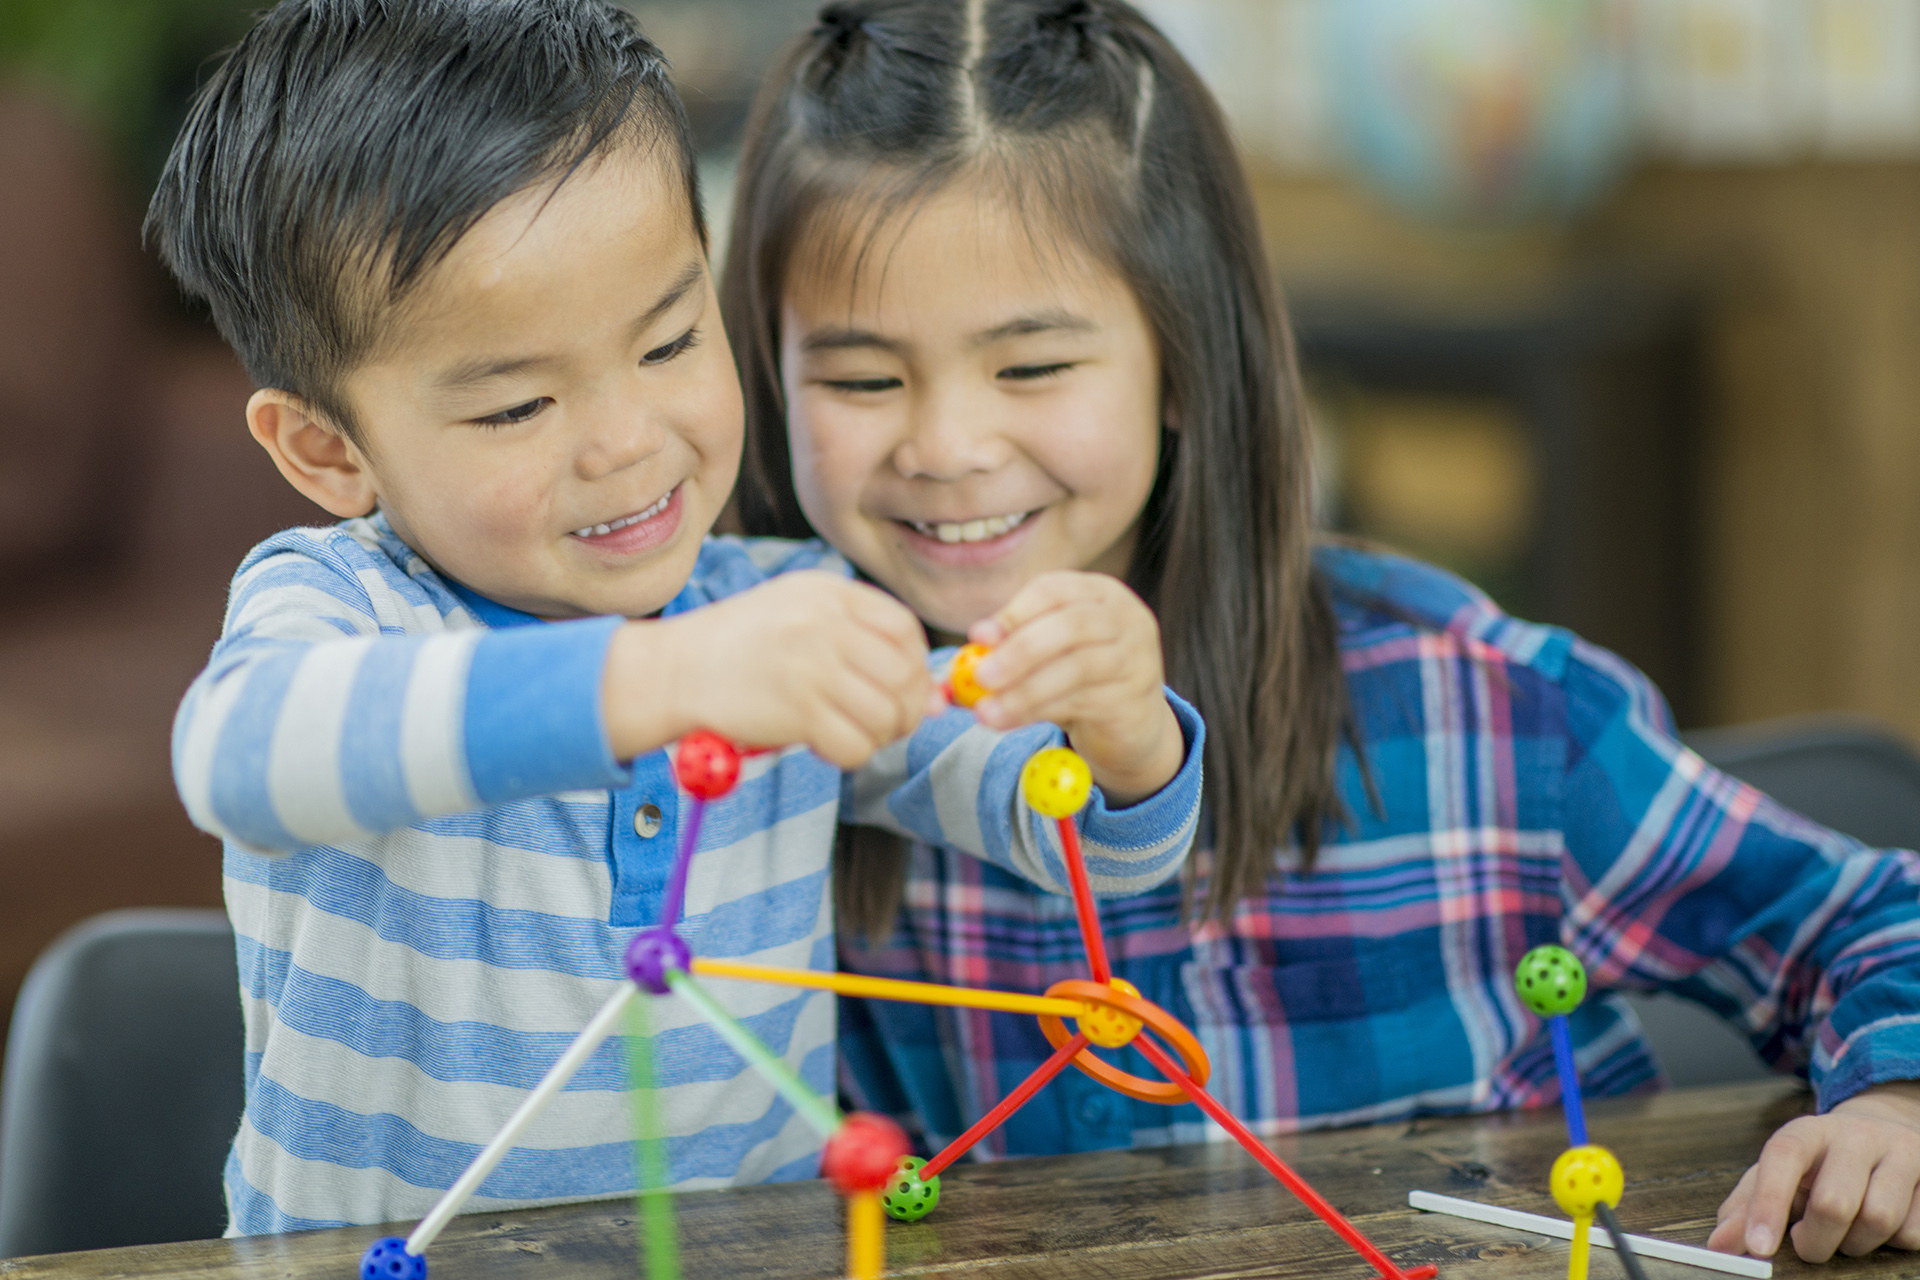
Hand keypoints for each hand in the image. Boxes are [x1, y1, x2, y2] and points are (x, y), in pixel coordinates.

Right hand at [601, 572, 942, 769]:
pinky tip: (827, 746)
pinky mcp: (798, 710)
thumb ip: (863, 644)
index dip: (915, 665)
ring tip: (851, 733)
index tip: (902, 688)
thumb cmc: (740, 648)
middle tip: (885, 724)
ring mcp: (812, 664)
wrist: (673, 670)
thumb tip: (936, 700)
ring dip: (879, 735)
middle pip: (905, 674)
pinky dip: (852, 755)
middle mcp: (826, 622)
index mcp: (829, 592)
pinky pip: (857, 745)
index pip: (905, 628)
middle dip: (906, 709)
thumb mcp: (800, 617)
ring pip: (888, 714)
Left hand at [965, 571, 1181, 806]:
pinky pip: (1082, 702)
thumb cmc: (1080, 678)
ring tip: (987, 710)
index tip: (978, 636)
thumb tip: (971, 650)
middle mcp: (1125, 618)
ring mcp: (1136, 658)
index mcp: (1098, 593)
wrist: (1130, 723)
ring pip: (1078, 667)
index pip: (1054, 589)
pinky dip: (1039, 712)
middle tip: (982, 676)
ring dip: (1025, 690)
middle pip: (1072, 625)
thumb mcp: (1047, 654)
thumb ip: (1012, 647)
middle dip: (1021, 650)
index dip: (1014, 612)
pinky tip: (1010, 721)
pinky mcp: (1134, 698)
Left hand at [1709, 1080, 1919, 1260]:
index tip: (1758, 1248)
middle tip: (1806, 1246)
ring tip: (1846, 1233)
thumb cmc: (1819, 1165)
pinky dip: (1894, 1244)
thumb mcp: (1777, 1175)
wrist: (1883, 1134)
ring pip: (1878, 1220)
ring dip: (1856, 1244)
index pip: (1783, 1157)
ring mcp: (1899, 1153)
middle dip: (1815, 1241)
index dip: (1768, 1204)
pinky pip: (1913, 1232)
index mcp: (1807, 1130)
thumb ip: (1744, 1208)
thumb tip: (1719, 1246)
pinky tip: (1883, 1227)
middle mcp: (1854, 1136)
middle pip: (1833, 1203)